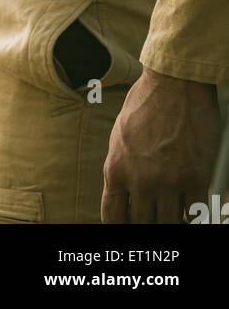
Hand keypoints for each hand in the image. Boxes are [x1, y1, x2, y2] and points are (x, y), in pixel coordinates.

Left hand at [102, 66, 220, 222]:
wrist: (174, 82)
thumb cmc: (146, 102)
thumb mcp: (120, 135)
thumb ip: (122, 165)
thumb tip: (125, 190)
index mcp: (115, 169)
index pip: (113, 216)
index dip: (121, 226)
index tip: (128, 226)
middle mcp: (140, 181)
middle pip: (143, 222)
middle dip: (148, 220)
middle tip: (154, 215)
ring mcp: (169, 182)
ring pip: (170, 222)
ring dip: (172, 218)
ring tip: (173, 208)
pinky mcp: (196, 178)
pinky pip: (195, 213)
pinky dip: (194, 214)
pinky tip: (192, 209)